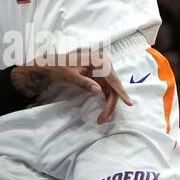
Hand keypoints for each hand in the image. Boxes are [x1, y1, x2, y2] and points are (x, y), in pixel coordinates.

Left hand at [12, 51, 131, 124]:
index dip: (121, 92)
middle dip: (111, 104)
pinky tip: (103, 112)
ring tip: (102, 119)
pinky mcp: (99, 77)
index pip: (112, 78)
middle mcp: (103, 64)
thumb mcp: (70, 75)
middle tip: (105, 118)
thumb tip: (98, 91)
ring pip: (111, 90)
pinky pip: (106, 91)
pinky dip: (105, 101)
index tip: (128, 102)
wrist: (51, 64)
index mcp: (98, 60)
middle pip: (113, 86)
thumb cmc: (59, 67)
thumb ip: (84, 82)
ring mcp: (101, 71)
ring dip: (108, 105)